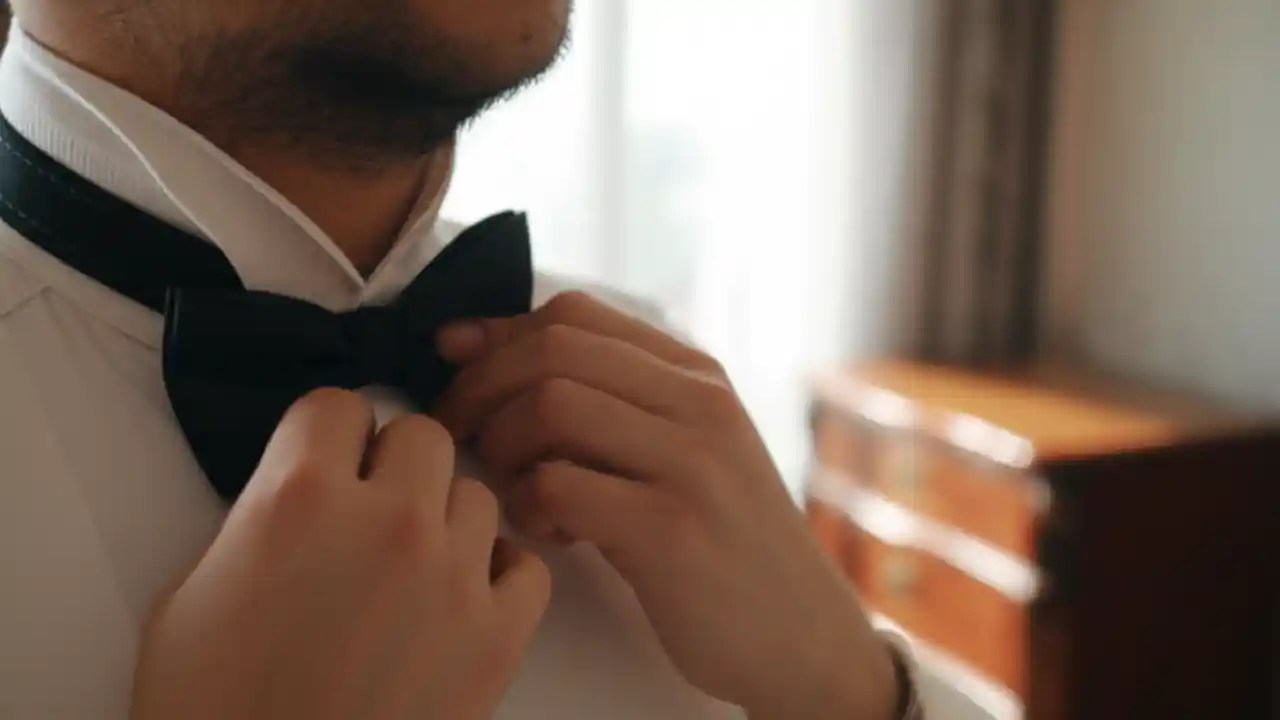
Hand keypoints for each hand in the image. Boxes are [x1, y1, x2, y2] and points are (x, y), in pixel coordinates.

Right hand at [132, 389, 550, 719]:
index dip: (326, 436)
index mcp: (301, 497)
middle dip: (392, 464)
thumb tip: (304, 488)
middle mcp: (388, 522)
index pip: (339, 405)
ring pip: (476, 495)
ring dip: (444, 519)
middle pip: (421, 435)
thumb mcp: (192, 590)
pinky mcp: (497, 637)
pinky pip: (526, 566)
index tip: (325, 463)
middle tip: (367, 513)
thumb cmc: (214, 707)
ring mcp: (453, 578)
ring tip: (411, 568)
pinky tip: (462, 596)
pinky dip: (499, 573)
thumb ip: (261, 514)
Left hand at [435, 292, 898, 719]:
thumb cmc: (718, 540)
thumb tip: (474, 346)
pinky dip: (526, 505)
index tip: (454, 365)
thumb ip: (607, 400)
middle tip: (458, 434)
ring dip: (504, 447)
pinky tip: (549, 532)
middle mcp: (699, 405)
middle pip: (553, 350)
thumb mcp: (685, 450)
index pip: (575, 314)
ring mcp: (691, 465)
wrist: (801, 634)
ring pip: (551, 406)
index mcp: (698, 376)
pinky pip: (557, 485)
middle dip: (481, 387)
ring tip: (518, 490)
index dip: (498, 334)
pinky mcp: (671, 531)